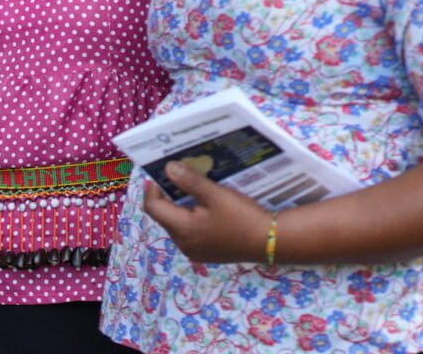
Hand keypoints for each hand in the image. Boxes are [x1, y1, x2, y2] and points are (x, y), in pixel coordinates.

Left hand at [141, 161, 273, 264]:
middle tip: (177, 177)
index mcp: (182, 229)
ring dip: (180, 208)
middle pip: (164, 216)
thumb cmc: (242, 217)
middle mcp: (184, 244)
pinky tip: (205, 207)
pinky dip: (191, 219)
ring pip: (177, 225)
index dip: (151, 189)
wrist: (270, 242)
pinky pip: (190, 233)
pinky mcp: (206, 254)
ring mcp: (195, 251)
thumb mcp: (216, 195)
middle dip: (167, 197)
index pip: (153, 207)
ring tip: (191, 190)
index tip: (158, 173)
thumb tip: (167, 168)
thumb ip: (190, 181)